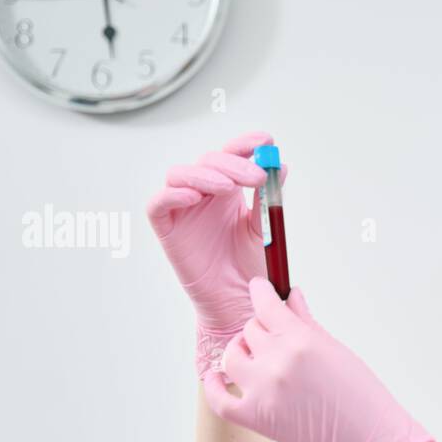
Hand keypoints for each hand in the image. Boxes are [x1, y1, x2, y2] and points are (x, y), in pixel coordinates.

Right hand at [145, 131, 287, 376]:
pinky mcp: (166, 228)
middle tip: (256, 177)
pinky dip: (173, 195)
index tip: (265, 141)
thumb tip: (282, 167)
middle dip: (233, 164)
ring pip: (182, 175)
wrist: (238, 300)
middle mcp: (202, 194)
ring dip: (206, 175)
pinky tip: (195, 197)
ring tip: (229, 187)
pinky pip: (159, 204)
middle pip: (209, 162)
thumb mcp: (264, 227)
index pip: (230, 156)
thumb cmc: (249, 266)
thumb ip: (268, 198)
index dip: (244, 144)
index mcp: (226, 189)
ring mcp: (182, 208)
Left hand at [203, 278, 437, 441]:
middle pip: (251, 329)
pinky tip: (218, 378)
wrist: (370, 440)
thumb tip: (291, 296)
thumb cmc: (361, 395)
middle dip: (262, 329)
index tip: (259, 288)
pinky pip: (219, 398)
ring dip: (241, 351)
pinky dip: (214, 386)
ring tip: (256, 358)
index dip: (260, 292)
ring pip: (232, 356)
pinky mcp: (255, 418)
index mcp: (300, 340)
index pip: (265, 305)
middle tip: (275, 336)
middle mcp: (277, 362)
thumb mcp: (335, 350)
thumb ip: (306, 320)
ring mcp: (263, 391)